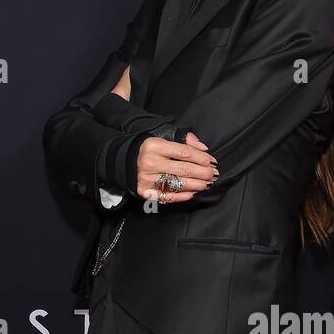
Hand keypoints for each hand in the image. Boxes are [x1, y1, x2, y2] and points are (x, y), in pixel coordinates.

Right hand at [107, 65, 217, 203]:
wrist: (119, 161)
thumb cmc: (144, 148)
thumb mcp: (159, 136)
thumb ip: (182, 138)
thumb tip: (203, 147)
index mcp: (153, 145)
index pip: (183, 152)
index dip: (201, 157)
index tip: (212, 161)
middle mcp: (149, 162)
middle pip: (184, 169)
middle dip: (203, 172)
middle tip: (213, 174)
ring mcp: (147, 179)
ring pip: (178, 184)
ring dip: (197, 185)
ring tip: (207, 183)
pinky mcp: (144, 192)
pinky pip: (167, 197)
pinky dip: (182, 196)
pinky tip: (193, 193)